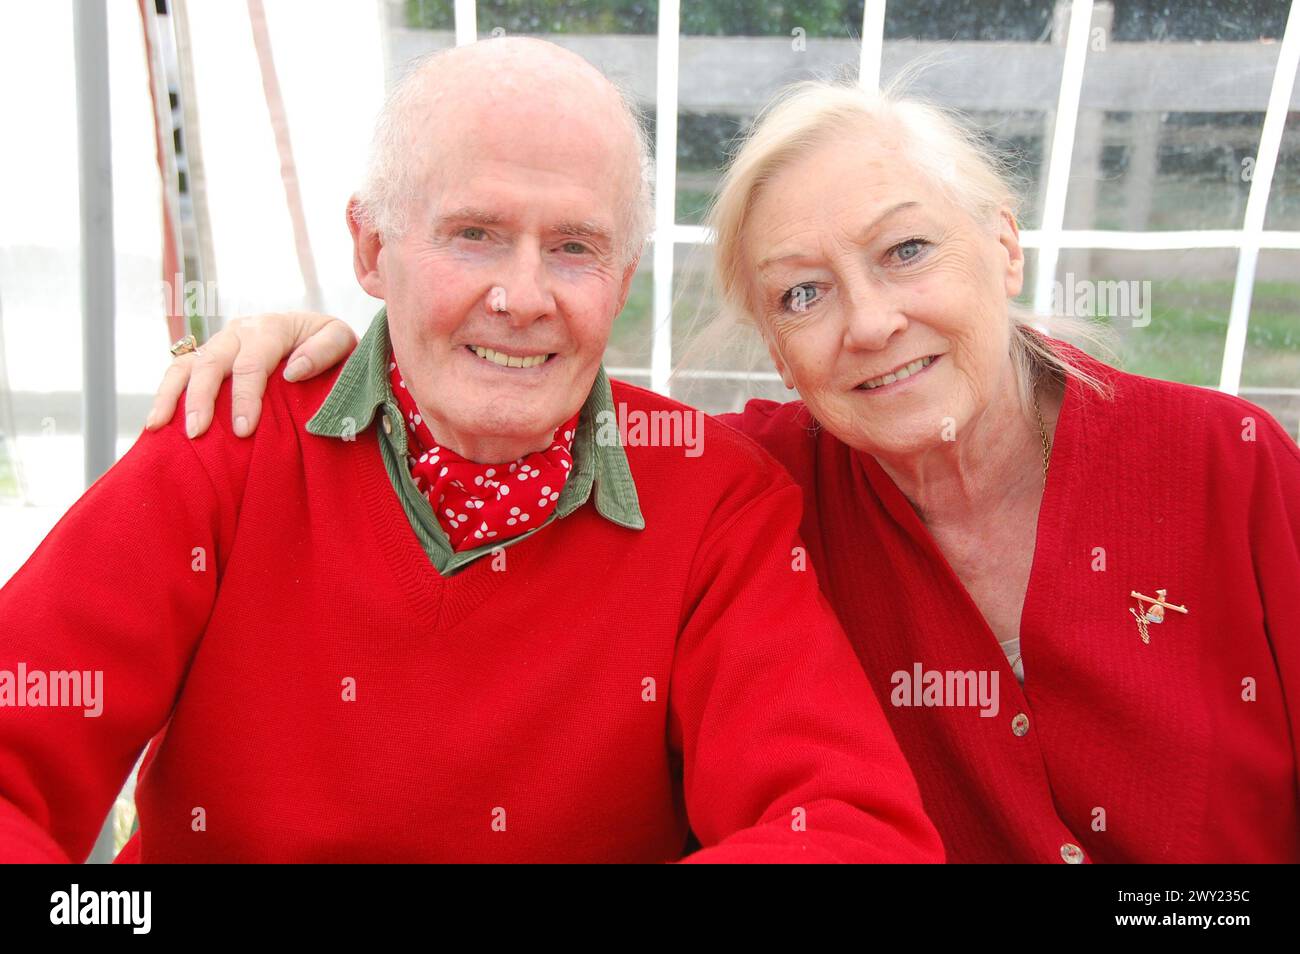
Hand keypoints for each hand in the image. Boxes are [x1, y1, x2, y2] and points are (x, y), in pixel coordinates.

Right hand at [146, 312, 356, 437]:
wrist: (317, 336)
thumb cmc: (330, 345)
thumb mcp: (341, 339)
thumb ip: (325, 350)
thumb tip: (294, 370)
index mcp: (272, 327)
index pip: (252, 363)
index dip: (245, 397)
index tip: (243, 430)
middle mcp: (240, 331)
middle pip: (212, 363)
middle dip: (202, 399)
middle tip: (198, 432)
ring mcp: (220, 344)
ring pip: (187, 365)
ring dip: (172, 395)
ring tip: (160, 426)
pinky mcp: (209, 357)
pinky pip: (180, 371)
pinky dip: (165, 395)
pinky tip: (156, 423)